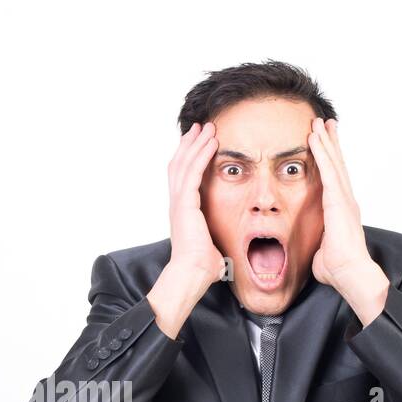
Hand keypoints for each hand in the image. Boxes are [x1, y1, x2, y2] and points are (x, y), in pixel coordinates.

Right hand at [148, 122, 223, 338]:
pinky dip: (201, 154)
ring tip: (207, 127)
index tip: (198, 144)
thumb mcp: (210, 246)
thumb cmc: (201, 267)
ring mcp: (179, 202)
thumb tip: (224, 249)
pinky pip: (194, 172)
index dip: (188, 158)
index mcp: (182, 211)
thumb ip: (215, 239)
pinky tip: (211, 142)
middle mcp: (177, 203)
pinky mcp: (186, 204)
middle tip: (200, 127)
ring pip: (185, 163)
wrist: (190, 274)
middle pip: (179, 164)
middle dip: (190, 144)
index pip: (182, 177)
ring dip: (197, 143)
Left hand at [308, 117, 387, 322]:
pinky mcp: (339, 202)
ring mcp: (344, 199)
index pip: (335, 179)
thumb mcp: (321, 250)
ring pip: (334, 163)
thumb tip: (313, 248)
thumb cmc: (337, 269)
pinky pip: (328, 172)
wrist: (350, 275)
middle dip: (331, 142)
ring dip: (325, 141)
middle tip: (325, 122)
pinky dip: (322, 153)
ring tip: (318, 122)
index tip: (326, 143)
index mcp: (342, 211)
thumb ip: (318, 242)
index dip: (331, 160)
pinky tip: (315, 138)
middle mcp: (346, 201)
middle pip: (338, 164)